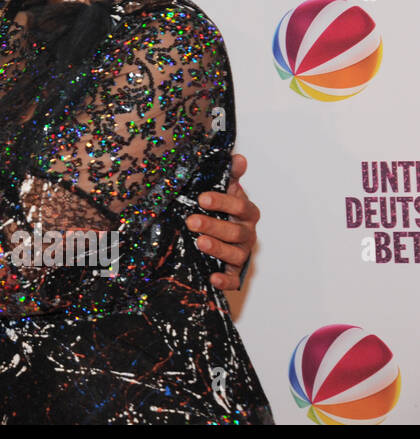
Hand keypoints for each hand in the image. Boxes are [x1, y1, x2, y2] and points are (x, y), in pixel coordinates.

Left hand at [187, 153, 258, 290]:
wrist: (223, 236)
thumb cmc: (223, 211)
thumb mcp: (225, 191)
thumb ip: (230, 175)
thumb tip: (238, 158)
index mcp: (246, 213)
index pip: (240, 207)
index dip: (223, 202)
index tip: (202, 198)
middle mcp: (247, 234)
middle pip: (235, 232)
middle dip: (213, 226)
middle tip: (191, 221)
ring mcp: (242, 254)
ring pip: (235, 255)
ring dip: (217, 249)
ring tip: (199, 242)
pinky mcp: (235, 272)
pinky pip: (234, 280)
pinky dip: (225, 281)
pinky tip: (213, 278)